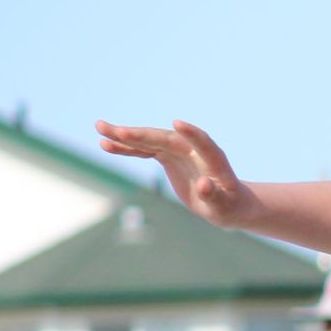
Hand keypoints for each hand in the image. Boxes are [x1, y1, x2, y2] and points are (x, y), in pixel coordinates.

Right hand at [93, 119, 259, 229]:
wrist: (226, 202)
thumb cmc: (229, 206)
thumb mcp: (224, 206)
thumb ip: (214, 195)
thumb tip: (204, 185)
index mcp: (212, 159)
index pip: (202, 142)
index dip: (191, 134)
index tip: (178, 124)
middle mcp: (193, 149)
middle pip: (165, 138)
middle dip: (142, 135)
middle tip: (117, 131)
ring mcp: (178, 150)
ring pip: (149, 140)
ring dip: (125, 136)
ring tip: (100, 128)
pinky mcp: (167, 156)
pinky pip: (144, 149)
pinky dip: (126, 148)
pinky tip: (105, 144)